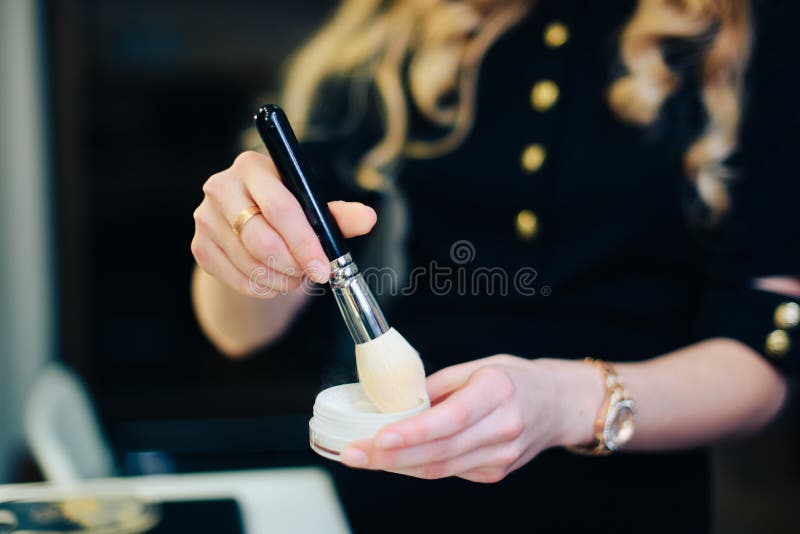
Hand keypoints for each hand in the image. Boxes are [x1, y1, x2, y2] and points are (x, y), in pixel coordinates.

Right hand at [191, 151, 376, 297]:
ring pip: (249, 263)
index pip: (281, 208)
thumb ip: (338, 215)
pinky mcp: (199, 246)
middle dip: (292, 265)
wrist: (247, 230)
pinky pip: (235, 278)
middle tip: (310, 275)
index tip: (323, 269)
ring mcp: (205, 217)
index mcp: (253, 166)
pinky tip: (273, 281)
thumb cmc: (286, 214)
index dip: (305, 243)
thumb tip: (367, 218)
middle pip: (261, 239)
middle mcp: (221, 186)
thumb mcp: (312, 209)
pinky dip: (261, 287)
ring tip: (294, 277)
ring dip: (280, 279)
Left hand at [341, 355, 603, 482]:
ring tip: (362, 457)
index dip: (414, 432)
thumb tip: (393, 402)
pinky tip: (395, 458)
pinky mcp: (496, 473)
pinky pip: (449, 473)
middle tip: (352, 453)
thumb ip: (436, 385)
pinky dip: (417, 467)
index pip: (451, 418)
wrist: (556, 404)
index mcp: (498, 391)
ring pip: (440, 469)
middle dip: (389, 456)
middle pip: (440, 452)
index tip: (379, 436)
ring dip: (397, 465)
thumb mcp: (476, 366)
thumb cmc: (513, 379)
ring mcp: (502, 456)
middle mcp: (504, 427)